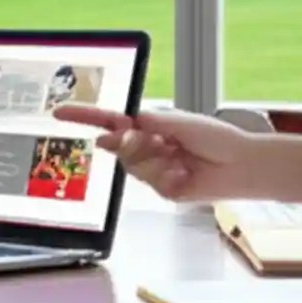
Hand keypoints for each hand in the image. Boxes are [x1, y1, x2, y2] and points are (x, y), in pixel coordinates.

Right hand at [53, 105, 256, 200]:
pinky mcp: (164, 190)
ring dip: (157, 160)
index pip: (109, 121)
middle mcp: (148, 147)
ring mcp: (154, 171)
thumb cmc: (215, 137)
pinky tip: (186, 175)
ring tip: (180, 158)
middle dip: (135, 144)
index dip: (84, 117)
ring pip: (134, 167)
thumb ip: (145, 124)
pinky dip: (169, 177)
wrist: (242, 165)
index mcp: (149, 126)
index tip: (59, 112)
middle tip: (159, 141)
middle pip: (120, 147)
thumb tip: (114, 129)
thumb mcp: (177, 122)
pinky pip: (153, 184)